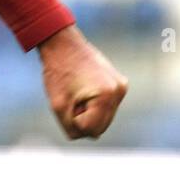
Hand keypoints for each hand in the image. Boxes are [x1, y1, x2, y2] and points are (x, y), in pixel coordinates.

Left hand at [38, 25, 128, 139]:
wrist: (62, 43)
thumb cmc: (57, 72)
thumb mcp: (58, 105)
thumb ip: (71, 127)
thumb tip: (89, 136)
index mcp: (106, 97)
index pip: (91, 130)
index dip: (73, 119)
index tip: (67, 100)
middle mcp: (119, 92)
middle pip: (100, 126)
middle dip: (83, 117)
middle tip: (71, 96)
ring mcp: (121, 87)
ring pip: (104, 117)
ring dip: (88, 111)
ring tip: (77, 91)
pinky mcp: (119, 83)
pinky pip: (106, 105)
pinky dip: (93, 102)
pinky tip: (83, 87)